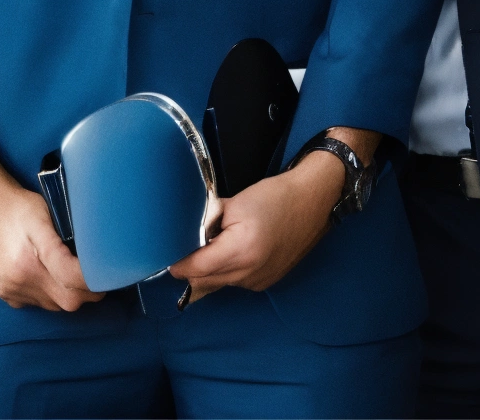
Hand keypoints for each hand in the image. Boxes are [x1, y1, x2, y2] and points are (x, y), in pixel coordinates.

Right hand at [0, 102, 98, 313]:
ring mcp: (9, 289)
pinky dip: (48, 294)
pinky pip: (36, 304)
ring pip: (54, 306)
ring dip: (68, 294)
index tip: (110, 271)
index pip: (76, 282)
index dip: (97, 279)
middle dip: (88, 291)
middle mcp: (18, 279)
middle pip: (68, 302)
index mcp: (31, 258)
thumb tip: (97, 257)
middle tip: (98, 275)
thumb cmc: (15, 203)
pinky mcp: (2, 292)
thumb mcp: (47, 213)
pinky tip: (49, 275)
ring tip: (73, 272)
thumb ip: (70, 238)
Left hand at [165, 127, 374, 303]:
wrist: (313, 202)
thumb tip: (186, 234)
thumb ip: (207, 221)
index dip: (178, 263)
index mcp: (241, 252)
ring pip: (219, 283)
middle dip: (190, 267)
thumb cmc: (275, 196)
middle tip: (184, 247)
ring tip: (212, 245)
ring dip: (208, 270)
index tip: (166, 256)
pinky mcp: (266, 282)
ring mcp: (259, 281)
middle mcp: (250, 274)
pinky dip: (226, 271)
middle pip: (204, 281)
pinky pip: (235, 282)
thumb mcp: (234, 203)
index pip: (196, 268)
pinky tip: (231, 251)